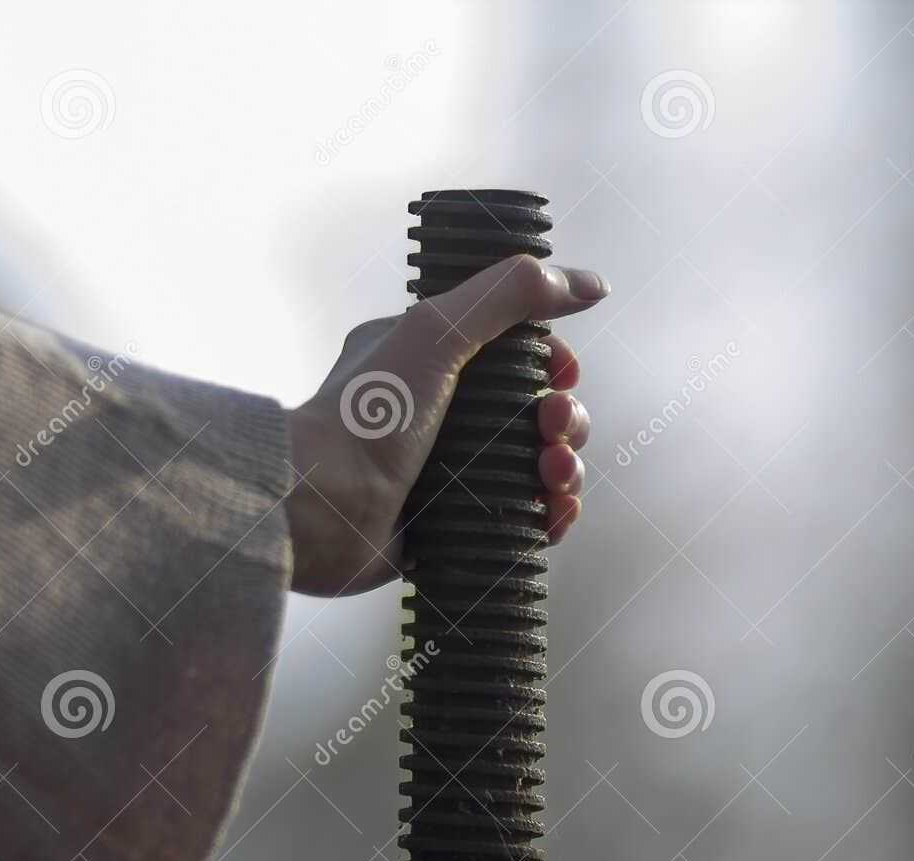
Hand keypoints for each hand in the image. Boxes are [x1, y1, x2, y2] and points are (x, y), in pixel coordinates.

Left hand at [286, 254, 607, 595]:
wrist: (322, 505)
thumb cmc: (368, 414)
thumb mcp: (437, 331)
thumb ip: (511, 293)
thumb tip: (591, 283)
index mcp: (427, 360)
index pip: (513, 352)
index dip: (552, 361)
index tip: (563, 373)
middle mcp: (437, 414)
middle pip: (535, 411)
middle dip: (566, 417)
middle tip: (555, 424)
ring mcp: (446, 472)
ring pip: (536, 466)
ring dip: (566, 466)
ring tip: (555, 474)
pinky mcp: (453, 525)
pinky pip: (522, 519)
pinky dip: (551, 516)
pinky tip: (556, 513)